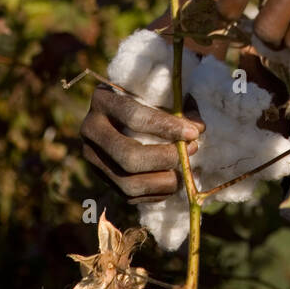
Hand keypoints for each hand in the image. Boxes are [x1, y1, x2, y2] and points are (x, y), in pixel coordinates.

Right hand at [80, 85, 204, 200]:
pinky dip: (156, 193)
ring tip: (185, 169)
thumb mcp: (158, 91)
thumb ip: (178, 106)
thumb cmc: (146, 95)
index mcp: (103, 100)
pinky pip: (129, 197)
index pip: (134, 116)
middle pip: (129, 156)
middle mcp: (90, 131)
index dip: (166, 127)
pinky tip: (174, 180)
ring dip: (164, 181)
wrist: (120, 110)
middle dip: (166, 158)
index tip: (194, 132)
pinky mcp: (100, 179)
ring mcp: (92, 159)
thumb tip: (198, 129)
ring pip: (128, 184)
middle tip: (192, 150)